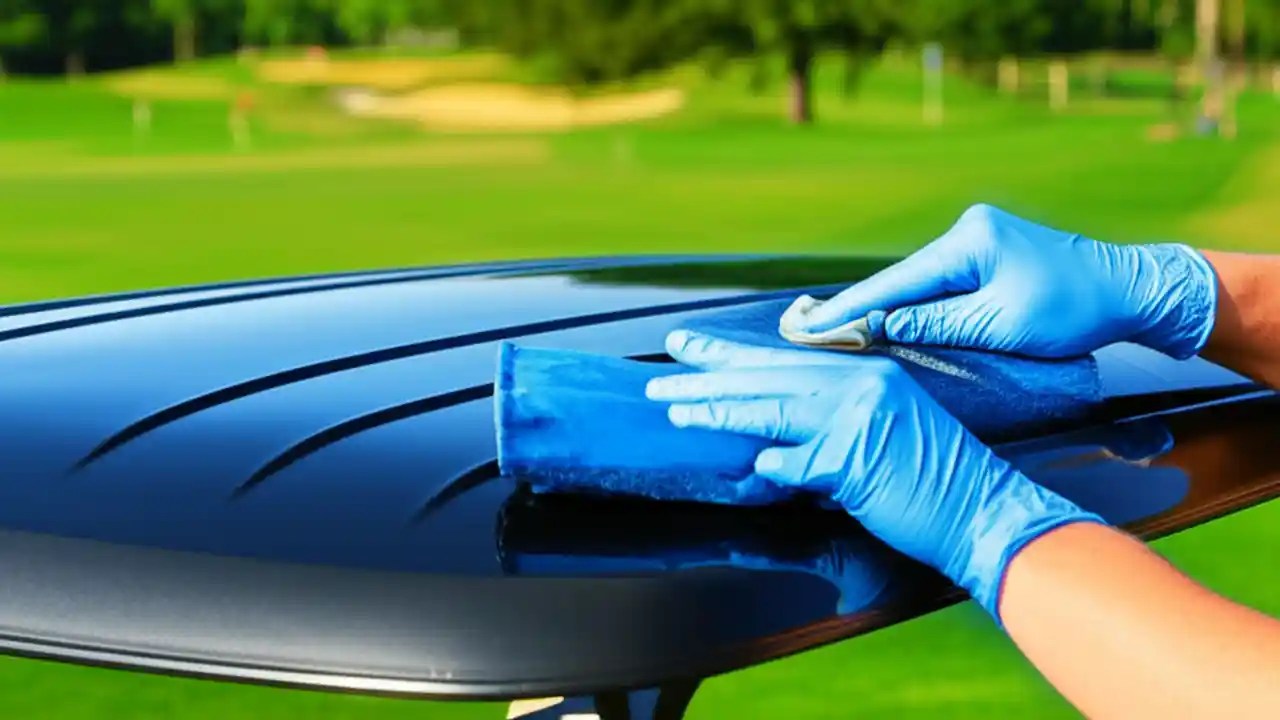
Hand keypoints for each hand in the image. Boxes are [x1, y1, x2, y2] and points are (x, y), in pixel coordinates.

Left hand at [646, 329, 1102, 620]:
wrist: (985, 510)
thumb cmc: (934, 480)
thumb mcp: (881, 433)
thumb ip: (826, 426)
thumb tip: (768, 442)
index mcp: (867, 372)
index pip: (785, 358)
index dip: (732, 353)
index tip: (689, 345)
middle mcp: (860, 382)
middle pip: (766, 374)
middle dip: (707, 374)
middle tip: (659, 375)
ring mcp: (856, 416)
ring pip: (768, 407)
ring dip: (715, 410)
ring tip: (672, 407)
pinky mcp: (852, 456)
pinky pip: (791, 464)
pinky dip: (770, 472)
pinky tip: (752, 476)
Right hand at [790, 204, 1216, 358]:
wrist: (1132, 289)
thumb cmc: (1075, 309)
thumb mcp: (1001, 325)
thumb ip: (938, 325)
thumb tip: (883, 326)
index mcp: (970, 241)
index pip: (896, 282)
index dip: (850, 307)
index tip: (809, 324)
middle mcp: (968, 230)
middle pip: (902, 278)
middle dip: (859, 307)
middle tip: (809, 328)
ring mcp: (979, 239)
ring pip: (921, 282)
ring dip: (887, 307)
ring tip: (838, 329)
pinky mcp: (990, 254)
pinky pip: (941, 282)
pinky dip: (916, 303)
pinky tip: (889, 318)